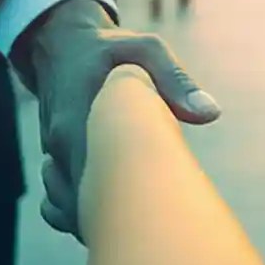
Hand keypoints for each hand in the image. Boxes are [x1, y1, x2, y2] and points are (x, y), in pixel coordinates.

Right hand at [12, 0, 220, 240]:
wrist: (62, 48)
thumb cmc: (111, 49)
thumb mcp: (146, 50)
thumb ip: (176, 79)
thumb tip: (210, 114)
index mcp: (81, 118)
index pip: (102, 178)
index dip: (136, 196)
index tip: (165, 192)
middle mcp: (61, 144)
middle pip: (87, 203)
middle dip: (125, 213)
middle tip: (165, 203)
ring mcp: (54, 159)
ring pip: (74, 209)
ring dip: (104, 216)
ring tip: (147, 203)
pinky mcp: (55, 167)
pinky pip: (61, 207)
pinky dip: (84, 216)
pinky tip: (116, 206)